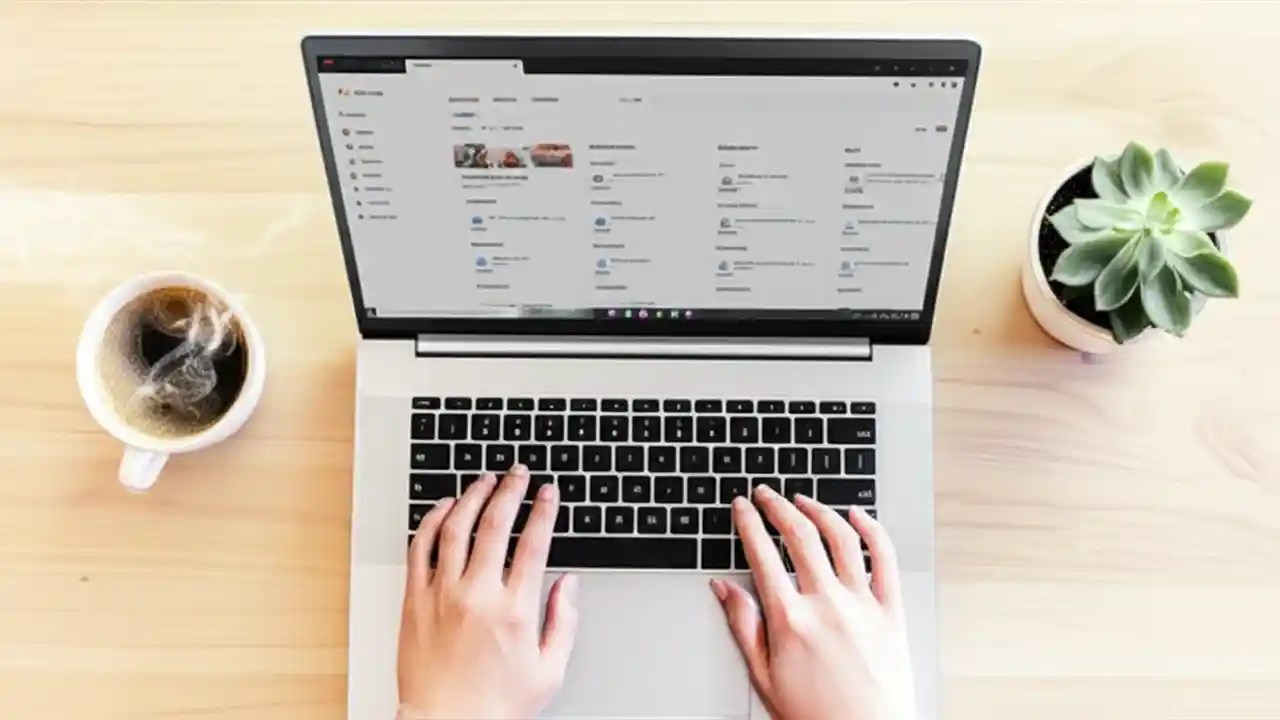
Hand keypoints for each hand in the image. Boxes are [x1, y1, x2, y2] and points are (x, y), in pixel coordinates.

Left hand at [398, 465, 577, 718]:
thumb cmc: (494, 707)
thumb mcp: (549, 670)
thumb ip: (563, 622)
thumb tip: (568, 585)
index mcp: (514, 610)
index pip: (533, 543)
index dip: (543, 510)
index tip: (548, 492)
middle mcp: (476, 595)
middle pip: (494, 524)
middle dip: (510, 490)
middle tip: (518, 474)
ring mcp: (441, 595)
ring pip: (455, 528)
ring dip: (472, 496)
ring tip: (484, 481)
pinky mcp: (414, 601)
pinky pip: (420, 548)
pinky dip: (432, 521)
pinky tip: (443, 508)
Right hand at [710, 487, 914, 719]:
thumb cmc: (815, 716)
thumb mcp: (764, 676)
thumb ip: (743, 626)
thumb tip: (723, 589)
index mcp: (791, 620)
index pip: (762, 554)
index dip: (748, 523)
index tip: (741, 507)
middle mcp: (827, 604)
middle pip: (799, 535)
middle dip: (777, 506)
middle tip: (766, 494)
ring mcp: (862, 604)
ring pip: (840, 537)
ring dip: (817, 510)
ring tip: (802, 499)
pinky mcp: (892, 611)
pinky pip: (885, 558)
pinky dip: (872, 530)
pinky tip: (858, 516)